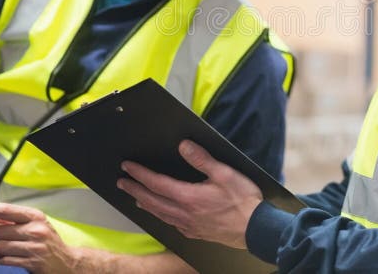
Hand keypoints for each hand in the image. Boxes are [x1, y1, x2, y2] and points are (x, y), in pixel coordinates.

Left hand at [0, 202, 79, 273]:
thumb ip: (12, 221)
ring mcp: (34, 246)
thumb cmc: (47, 241)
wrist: (66, 261)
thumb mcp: (34, 225)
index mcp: (35, 216)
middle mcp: (35, 229)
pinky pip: (5, 260)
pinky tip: (2, 259)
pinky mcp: (32, 262)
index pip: (4, 210)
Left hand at [118, 140, 262, 248]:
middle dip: (135, 190)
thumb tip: (184, 145)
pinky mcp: (196, 232)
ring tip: (135, 199)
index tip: (127, 166)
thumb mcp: (224, 173)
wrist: (255, 229)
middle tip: (122, 182)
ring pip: (160, 214)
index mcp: (188, 197)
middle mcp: (184, 213)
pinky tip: (162, 215)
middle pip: (152, 200)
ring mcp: (189, 225)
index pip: (157, 183)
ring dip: (145, 204)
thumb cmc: (243, 201)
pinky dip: (161, 216)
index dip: (140, 174)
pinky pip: (171, 224)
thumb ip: (202, 159)